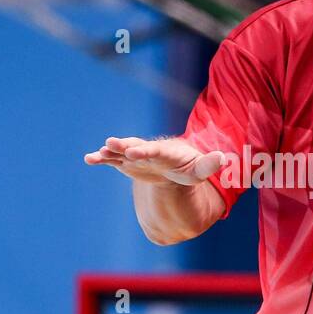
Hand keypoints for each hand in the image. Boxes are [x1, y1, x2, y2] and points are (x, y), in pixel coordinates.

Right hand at [83, 135, 226, 186]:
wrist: (176, 168)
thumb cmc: (189, 168)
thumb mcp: (200, 169)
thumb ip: (209, 165)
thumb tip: (223, 158)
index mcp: (166, 152)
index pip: (154, 150)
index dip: (144, 150)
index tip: (133, 151)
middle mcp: (148, 151)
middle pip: (135, 147)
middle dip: (123, 146)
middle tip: (110, 143)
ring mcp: (136, 156)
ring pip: (121, 152)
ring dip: (110, 152)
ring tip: (96, 154)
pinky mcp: (128, 163)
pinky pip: (113, 160)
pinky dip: (102, 159)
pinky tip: (88, 159)